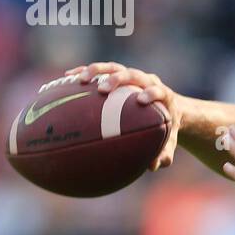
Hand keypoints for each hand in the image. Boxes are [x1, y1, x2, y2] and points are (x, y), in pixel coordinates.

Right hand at [66, 62, 183, 170]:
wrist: (168, 108)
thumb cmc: (167, 127)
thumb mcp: (169, 142)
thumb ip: (164, 154)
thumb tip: (152, 166)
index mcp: (163, 95)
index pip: (159, 90)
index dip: (152, 93)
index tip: (141, 100)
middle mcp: (147, 81)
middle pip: (133, 74)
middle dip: (118, 79)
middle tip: (103, 89)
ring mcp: (132, 76)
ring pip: (114, 68)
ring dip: (97, 71)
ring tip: (80, 79)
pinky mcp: (119, 74)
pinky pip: (100, 71)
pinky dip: (84, 71)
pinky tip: (66, 77)